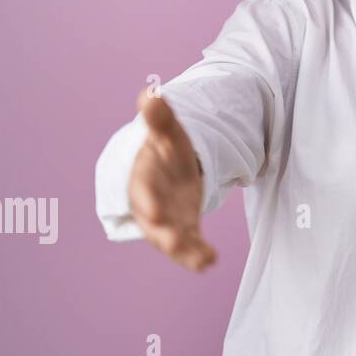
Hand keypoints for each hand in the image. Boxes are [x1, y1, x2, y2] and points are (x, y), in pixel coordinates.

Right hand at [128, 90, 216, 270]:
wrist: (165, 172)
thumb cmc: (165, 153)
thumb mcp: (169, 134)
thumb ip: (161, 119)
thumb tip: (151, 94)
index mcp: (144, 179)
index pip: (144, 189)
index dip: (148, 199)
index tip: (153, 210)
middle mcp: (152, 205)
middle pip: (155, 221)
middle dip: (163, 232)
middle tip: (174, 241)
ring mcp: (167, 221)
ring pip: (172, 239)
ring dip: (184, 250)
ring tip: (203, 260)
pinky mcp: (183, 231)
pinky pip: (190, 246)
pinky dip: (198, 255)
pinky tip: (211, 261)